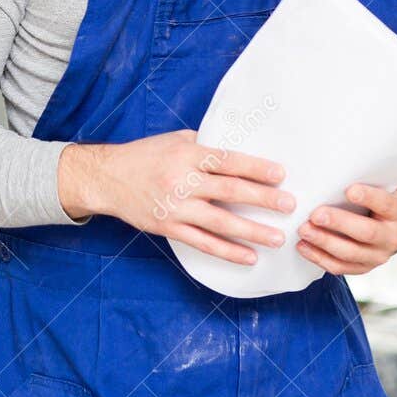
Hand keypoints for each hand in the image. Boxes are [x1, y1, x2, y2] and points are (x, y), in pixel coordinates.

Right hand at [58, 131, 292, 265]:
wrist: (107, 178)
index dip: (255, 168)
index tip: (280, 175)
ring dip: (251, 231)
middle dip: (262, 199)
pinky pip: (202, 242)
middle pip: (229, 191)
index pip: (227, 161)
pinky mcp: (168, 227)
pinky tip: (249, 257)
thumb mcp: (174, 140)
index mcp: (187, 155)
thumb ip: (204, 145)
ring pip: (219, 222)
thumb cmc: (145, 155)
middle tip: (289, 206)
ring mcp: (175, 207)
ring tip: (276, 238)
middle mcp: (182, 181)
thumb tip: (238, 151)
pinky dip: (227, 251)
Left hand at [295, 184, 396, 275]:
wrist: (394, 224)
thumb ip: (366, 179)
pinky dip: (318, 257)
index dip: (368, 197)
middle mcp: (392, 237)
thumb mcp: (382, 185)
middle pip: (366, 232)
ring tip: (304, 230)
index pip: (385, 204)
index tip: (349, 190)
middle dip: (339, 223)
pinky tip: (303, 246)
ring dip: (324, 242)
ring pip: (350, 253)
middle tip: (315, 214)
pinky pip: (339, 267)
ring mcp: (378, 256)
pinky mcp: (363, 268)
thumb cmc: (380, 198)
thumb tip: (335, 169)